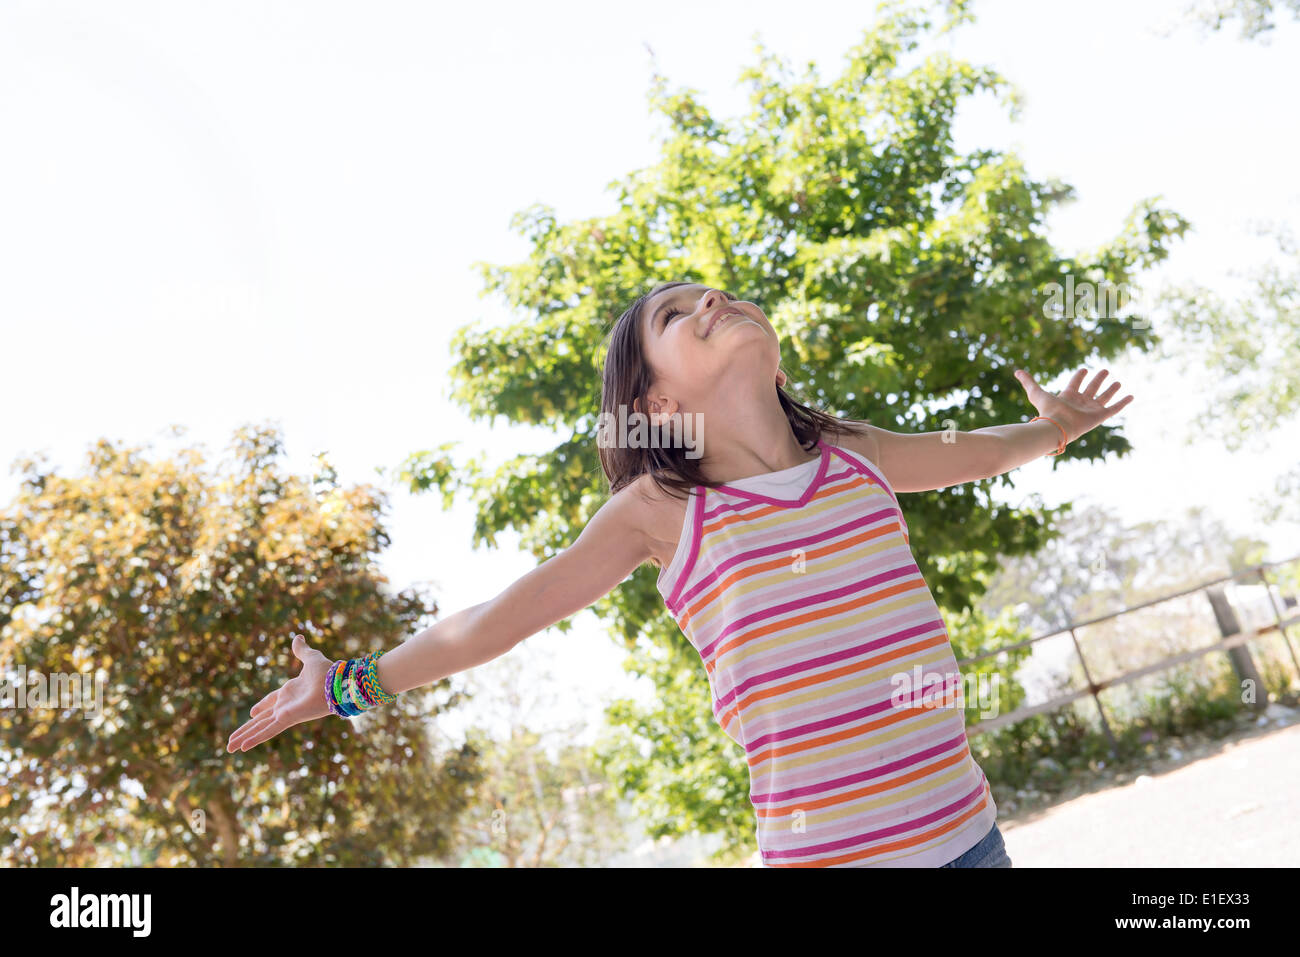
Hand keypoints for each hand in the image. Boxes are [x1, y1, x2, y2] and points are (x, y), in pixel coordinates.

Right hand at [226, 633, 334, 752]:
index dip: (261, 706)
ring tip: (229, 748)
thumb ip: (302, 650)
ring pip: (260, 728)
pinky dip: (256, 738)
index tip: (252, 712)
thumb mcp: (311, 657)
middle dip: (245, 729)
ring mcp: (286, 714)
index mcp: (291, 691)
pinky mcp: (288, 720)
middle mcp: (286, 705)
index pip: (271, 701)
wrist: (338, 683)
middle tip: (232, 740)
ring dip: (244, 737)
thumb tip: (298, 636)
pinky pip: (268, 731)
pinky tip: (243, 748)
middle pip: (260, 720)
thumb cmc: (328, 672)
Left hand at [1013, 367, 1133, 442]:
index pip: (1075, 384)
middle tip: (1105, 370)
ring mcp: (1090, 409)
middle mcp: (1080, 402)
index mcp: (1067, 397)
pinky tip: (1131, 396)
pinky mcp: (1100, 416)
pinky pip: (1114, 408)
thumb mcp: (1036, 393)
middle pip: (1091, 388)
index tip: (1084, 369)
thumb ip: (1028, 382)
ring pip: (1103, 397)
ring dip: (1111, 389)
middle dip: (1097, 380)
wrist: (1057, 427)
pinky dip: (1123, 402)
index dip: (1079, 376)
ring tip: (1118, 382)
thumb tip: (1016, 371)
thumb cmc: (1047, 411)